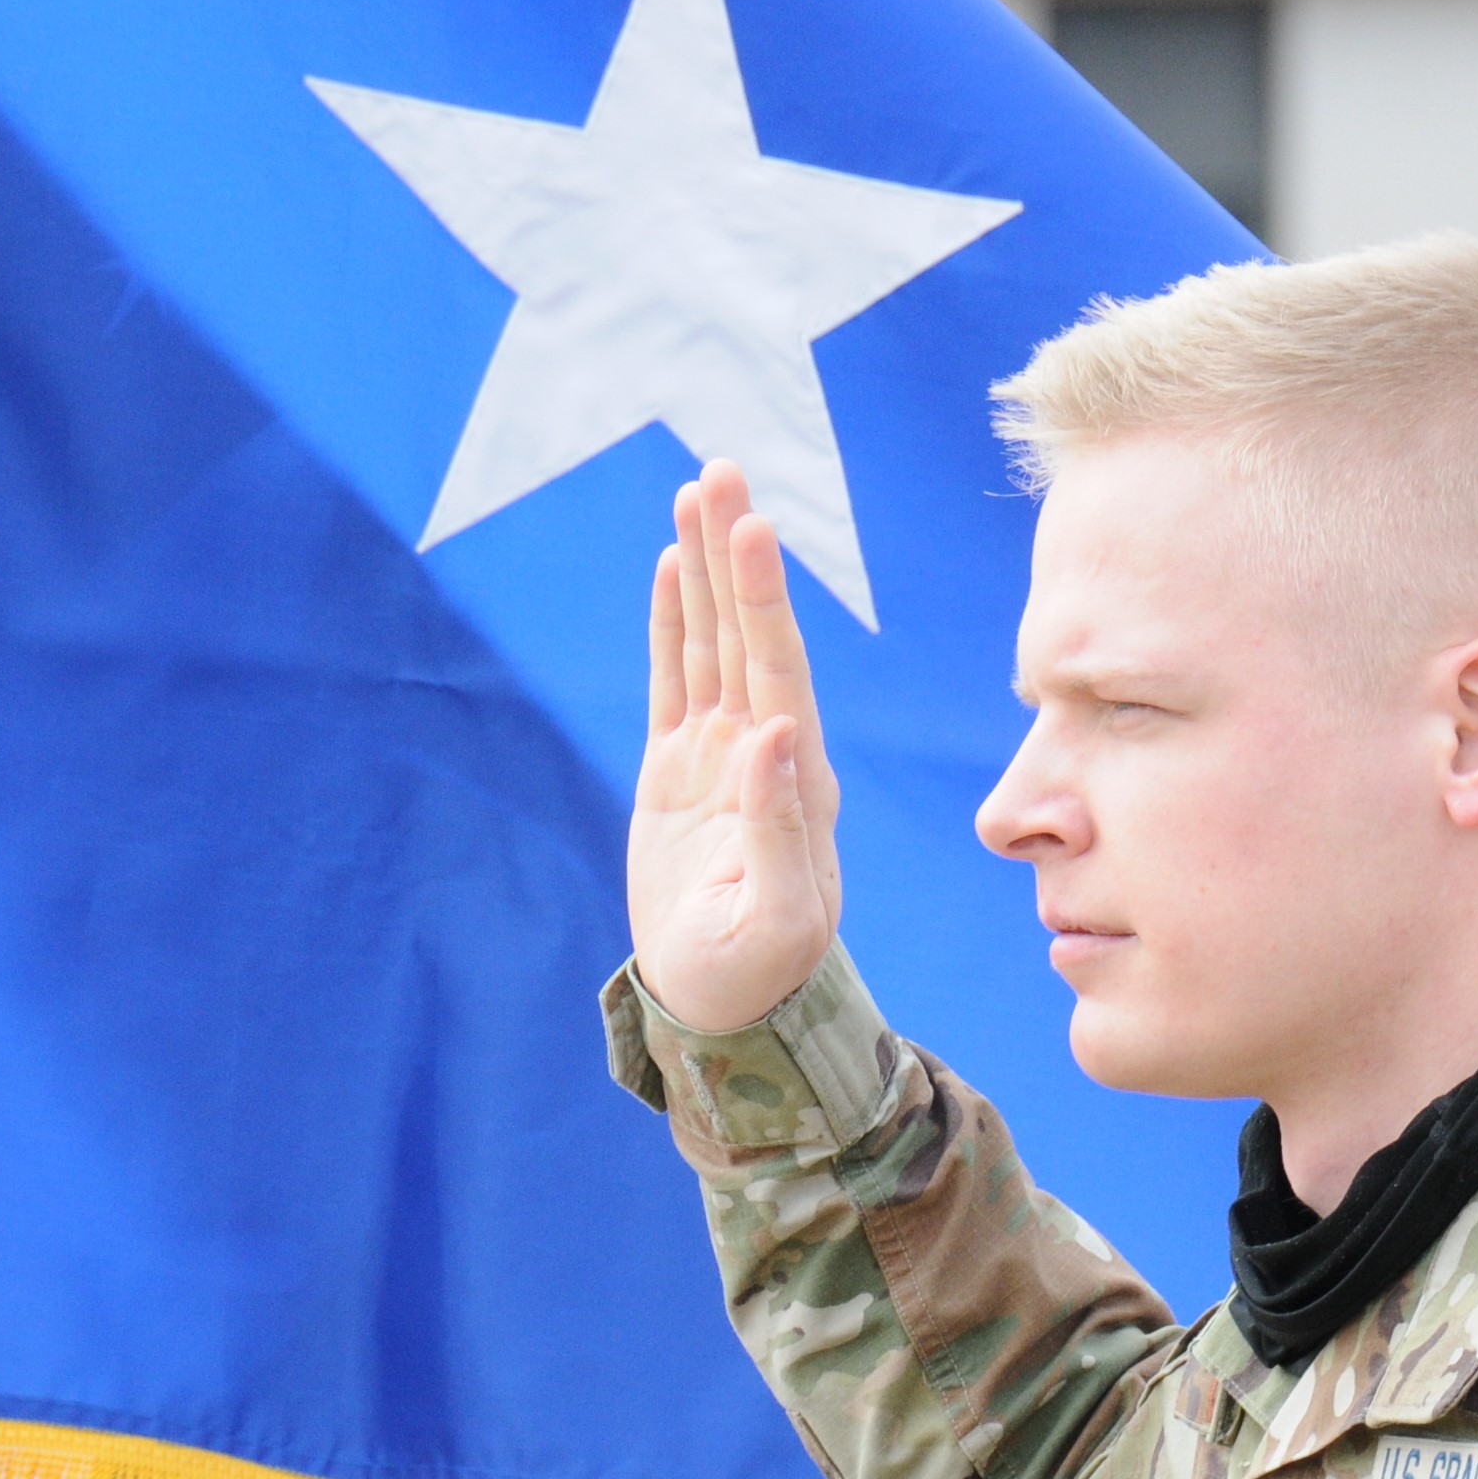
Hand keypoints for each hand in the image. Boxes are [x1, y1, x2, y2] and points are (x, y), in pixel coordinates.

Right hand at [628, 459, 843, 1033]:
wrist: (725, 1006)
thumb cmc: (757, 971)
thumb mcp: (776, 917)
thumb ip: (778, 826)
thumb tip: (772, 733)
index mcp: (800, 781)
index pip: (781, 671)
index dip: (764, 599)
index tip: (752, 529)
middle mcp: (770, 752)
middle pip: (751, 636)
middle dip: (737, 556)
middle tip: (722, 472)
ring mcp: (724, 756)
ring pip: (715, 644)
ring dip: (710, 570)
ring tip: (701, 491)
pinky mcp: (682, 769)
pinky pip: (678, 679)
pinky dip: (678, 622)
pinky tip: (677, 566)